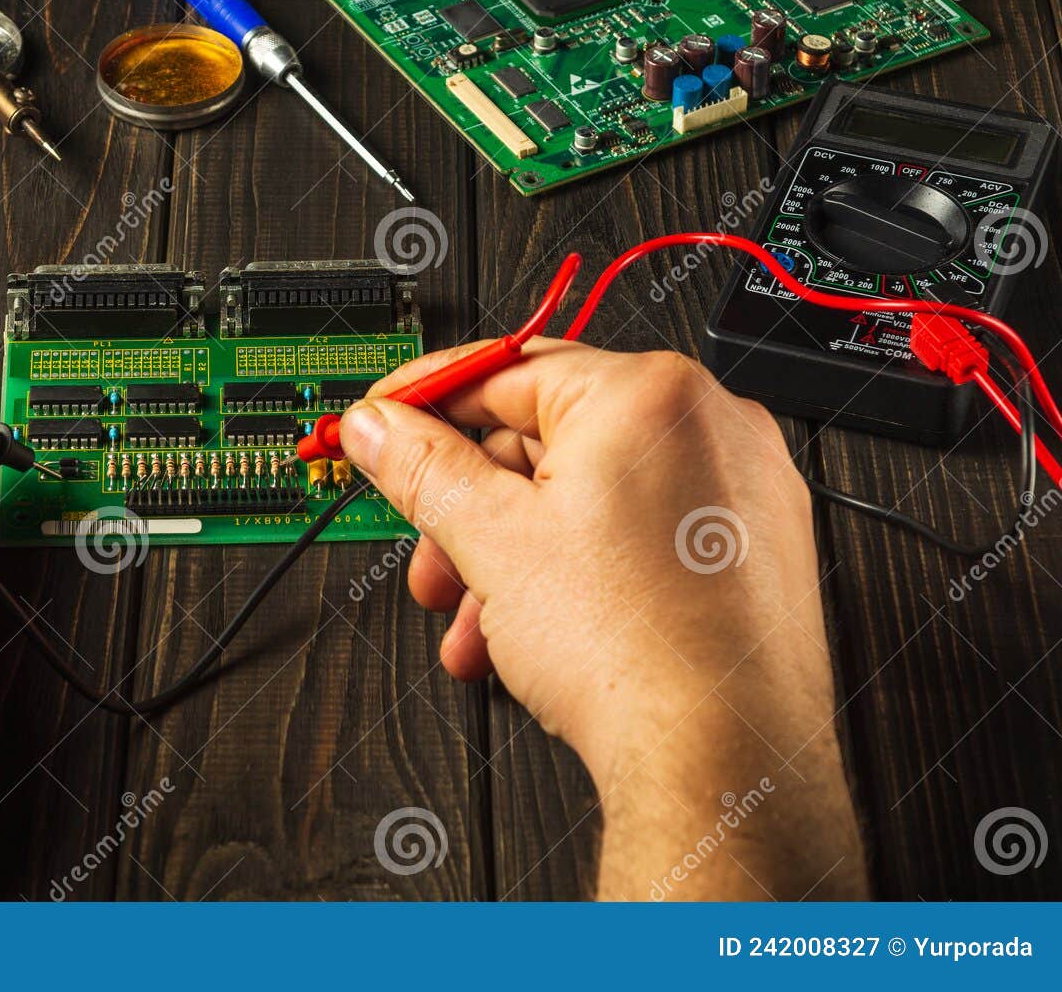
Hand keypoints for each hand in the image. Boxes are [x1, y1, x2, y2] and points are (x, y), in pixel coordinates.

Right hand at [338, 340, 865, 898]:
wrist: (719, 761)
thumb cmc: (635, 651)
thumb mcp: (490, 540)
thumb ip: (423, 467)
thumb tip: (382, 428)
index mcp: (647, 393)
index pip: (506, 368)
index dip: (428, 402)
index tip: (389, 425)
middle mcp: (707, 424)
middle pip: (546, 439)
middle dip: (473, 508)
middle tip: (432, 549)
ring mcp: (738, 490)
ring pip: (588, 499)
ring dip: (515, 557)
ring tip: (478, 619)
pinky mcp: (748, 550)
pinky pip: (639, 536)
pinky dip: (579, 574)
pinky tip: (533, 631)